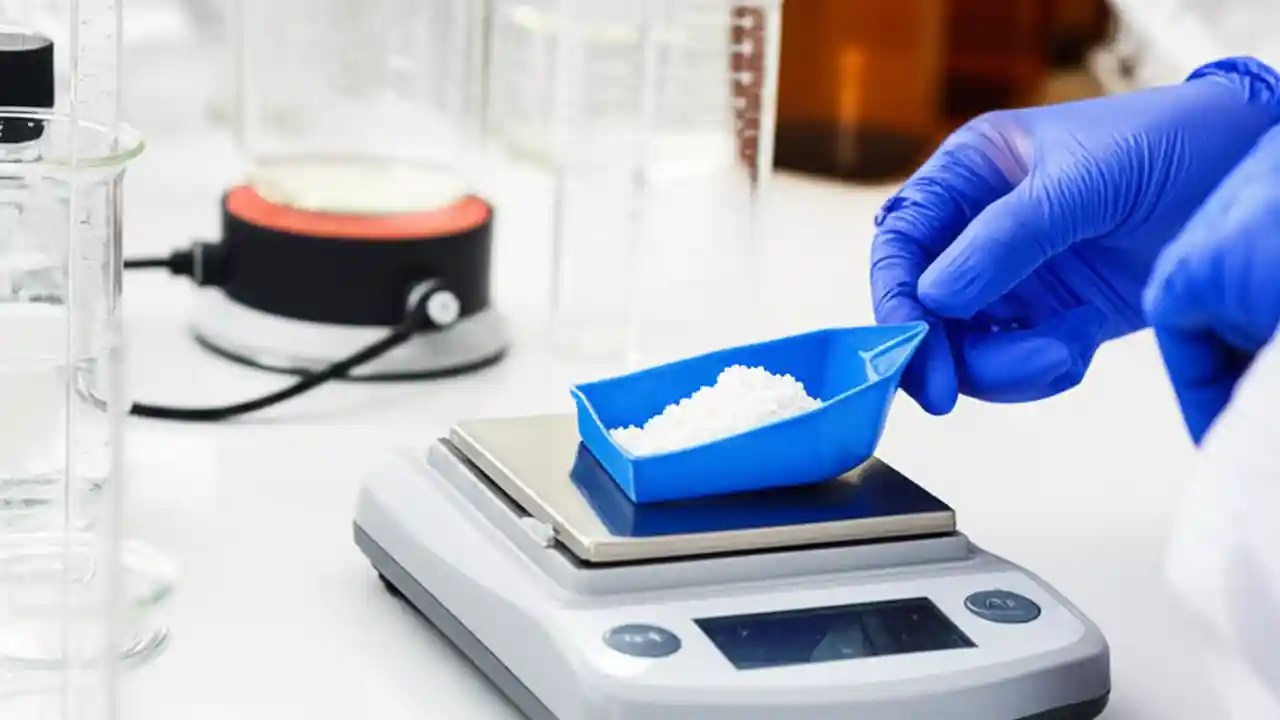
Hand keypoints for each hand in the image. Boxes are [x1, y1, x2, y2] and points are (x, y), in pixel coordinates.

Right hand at [871, 57, 1279, 414]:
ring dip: (1005, 368)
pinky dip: (1041, 371)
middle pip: (924, 308)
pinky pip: (1016, 365)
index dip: (893, 298)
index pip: (901, 242)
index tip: (909, 347)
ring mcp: (1013, 276)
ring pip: (966, 347)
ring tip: (1064, 351)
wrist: (1240, 172)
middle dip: (940, 353)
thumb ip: (1004, 239)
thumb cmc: (1165, 145)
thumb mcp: (1079, 183)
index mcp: (968, 175)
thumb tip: (933, 297)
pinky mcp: (1051, 316)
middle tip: (948, 394)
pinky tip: (1083, 341)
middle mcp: (977, 229)